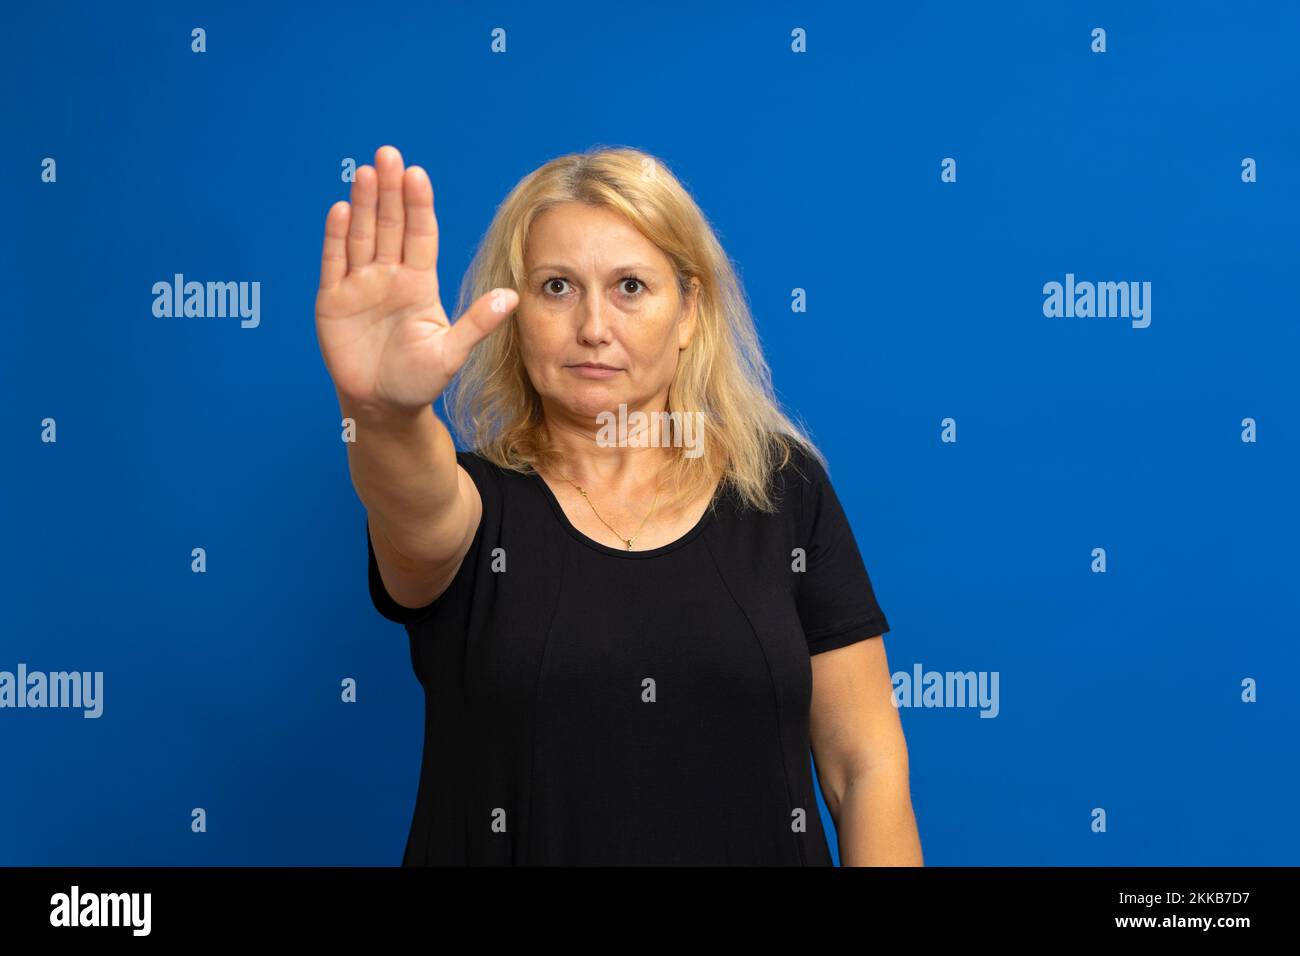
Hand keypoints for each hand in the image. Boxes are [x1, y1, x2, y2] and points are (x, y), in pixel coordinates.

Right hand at [314, 145, 517, 413]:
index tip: (418, 175)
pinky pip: (334, 262)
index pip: (419, 235)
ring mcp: (360, 285)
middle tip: (389, 155)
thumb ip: (477, 324)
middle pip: (389, 225)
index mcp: (419, 283)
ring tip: (365, 172)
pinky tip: (339, 210)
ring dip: (362, 204)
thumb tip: (511, 297)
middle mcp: (389, 276)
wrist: (382, 406)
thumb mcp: (451, 353)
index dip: (418, 205)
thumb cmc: (419, 381)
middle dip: (388, 191)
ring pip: (361, 235)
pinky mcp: (333, 299)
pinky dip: (335, 237)